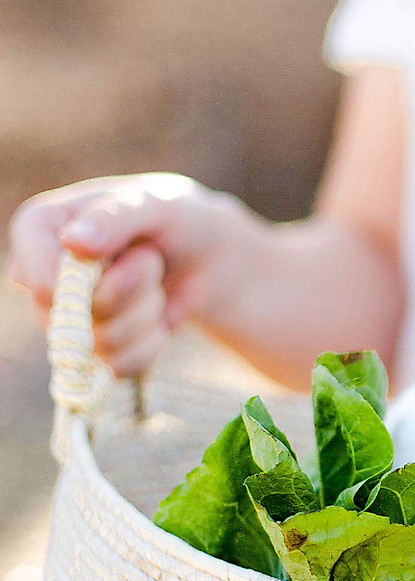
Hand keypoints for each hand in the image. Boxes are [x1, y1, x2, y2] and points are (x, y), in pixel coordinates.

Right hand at [6, 173, 249, 376]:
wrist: (206, 258)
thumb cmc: (175, 219)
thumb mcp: (154, 203)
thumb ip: (114, 219)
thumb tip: (73, 242)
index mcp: (41, 228)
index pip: (31, 271)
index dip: (64, 285)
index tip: (101, 265)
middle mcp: (46, 276)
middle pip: (71, 315)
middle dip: (128, 290)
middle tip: (151, 258)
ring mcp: (69, 318)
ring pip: (101, 342)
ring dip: (146, 314)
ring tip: (156, 284)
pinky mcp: (97, 349)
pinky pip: (119, 366)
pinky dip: (151, 344)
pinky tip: (159, 317)